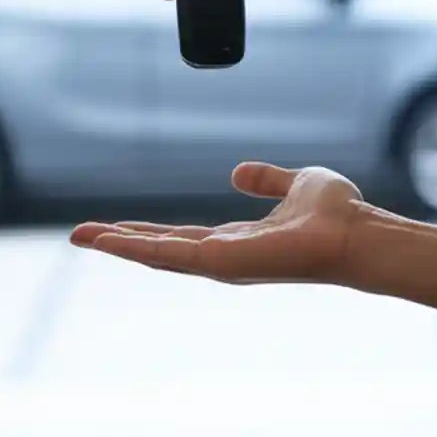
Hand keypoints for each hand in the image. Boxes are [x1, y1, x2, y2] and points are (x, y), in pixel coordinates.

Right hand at [70, 162, 373, 284]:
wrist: (355, 233)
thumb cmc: (337, 215)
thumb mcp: (296, 184)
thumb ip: (267, 180)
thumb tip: (237, 173)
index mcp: (236, 240)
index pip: (179, 238)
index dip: (144, 233)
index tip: (113, 228)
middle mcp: (223, 256)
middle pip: (159, 250)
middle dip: (119, 242)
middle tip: (80, 235)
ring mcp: (220, 263)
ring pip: (156, 255)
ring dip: (117, 245)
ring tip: (81, 236)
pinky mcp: (221, 262)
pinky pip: (169, 254)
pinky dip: (135, 249)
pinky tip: (108, 242)